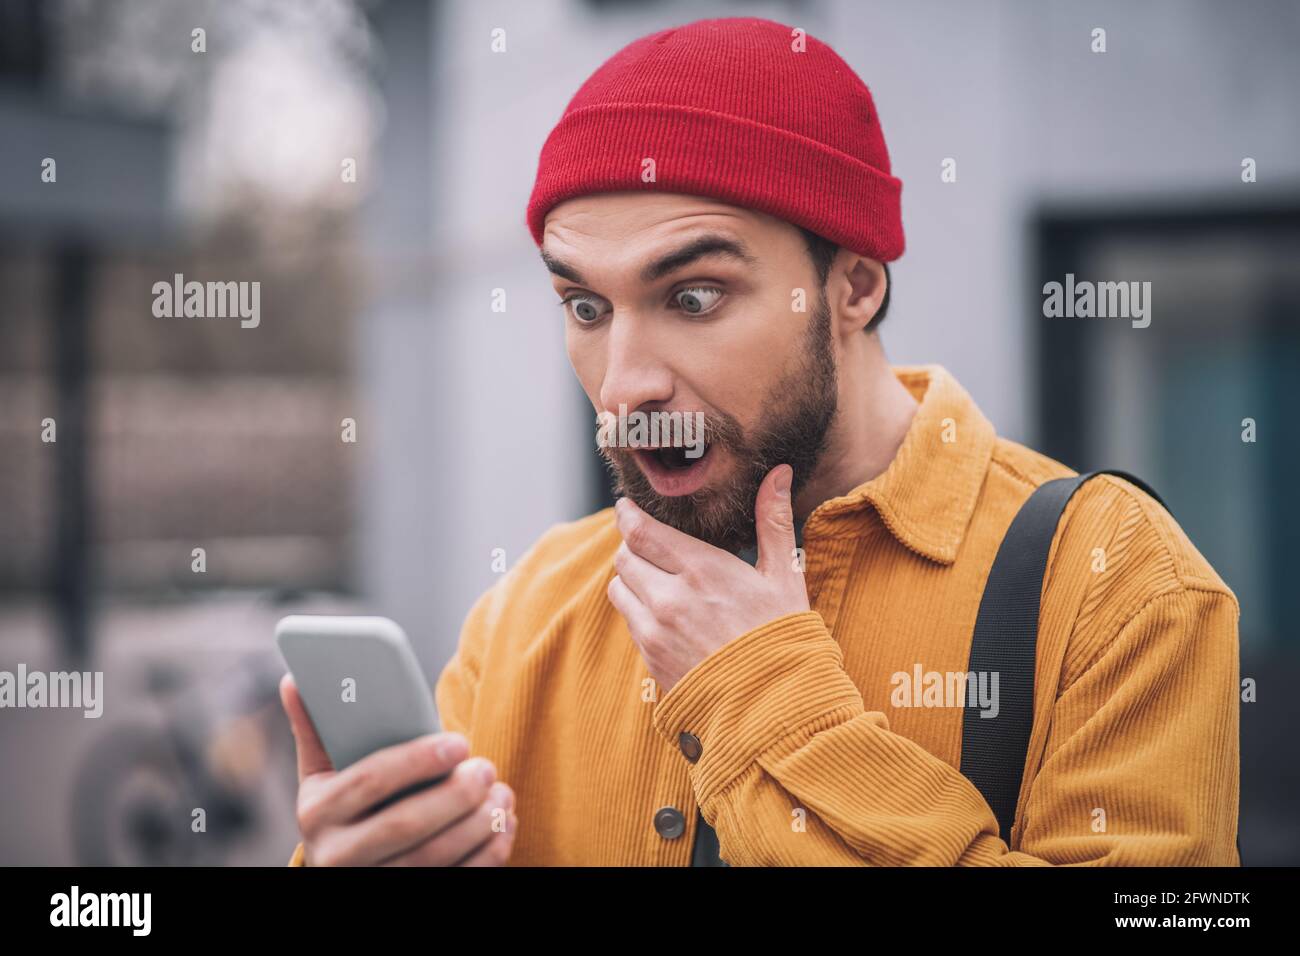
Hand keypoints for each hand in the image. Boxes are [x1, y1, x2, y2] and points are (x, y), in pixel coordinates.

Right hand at [280, 674, 516, 865]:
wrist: (346, 865)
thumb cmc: (344, 804)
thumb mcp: (322, 772)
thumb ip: (316, 728)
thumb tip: (295, 680)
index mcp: (317, 812)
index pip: (369, 780)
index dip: (417, 761)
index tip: (459, 742)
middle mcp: (337, 856)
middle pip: (403, 825)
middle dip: (454, 795)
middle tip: (487, 769)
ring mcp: (373, 881)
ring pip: (431, 859)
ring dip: (477, 825)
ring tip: (502, 795)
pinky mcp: (404, 898)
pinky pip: (454, 881)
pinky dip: (486, 856)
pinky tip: (504, 828)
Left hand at [607, 463, 809, 692]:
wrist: (774, 706)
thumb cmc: (784, 636)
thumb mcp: (784, 576)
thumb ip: (772, 521)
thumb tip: (778, 473)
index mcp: (702, 570)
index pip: (641, 531)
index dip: (627, 515)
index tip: (626, 507)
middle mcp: (670, 598)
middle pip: (624, 556)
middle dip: (632, 545)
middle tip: (648, 543)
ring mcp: (655, 631)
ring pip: (618, 588)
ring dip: (630, 578)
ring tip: (656, 578)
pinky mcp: (650, 658)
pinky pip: (629, 621)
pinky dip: (637, 609)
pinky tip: (666, 613)